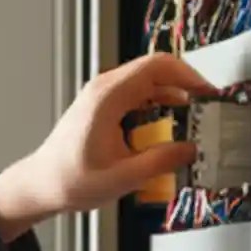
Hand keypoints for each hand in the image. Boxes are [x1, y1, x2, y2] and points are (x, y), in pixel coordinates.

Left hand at [0, 53, 216, 240]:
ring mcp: (102, 95)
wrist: (42, 184)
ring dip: (173, 94)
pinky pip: (138, 92)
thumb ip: (161, 162)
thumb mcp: (122, 177)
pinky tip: (169, 122)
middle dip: (185, 85)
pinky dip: (158, 102)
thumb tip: (190, 150)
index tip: (208, 92)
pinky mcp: (103, 104)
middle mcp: (103, 89)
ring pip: (148, 80)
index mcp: (107, 98)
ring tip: (192, 117)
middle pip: (155, 69)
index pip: (157, 66)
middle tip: (206, 107)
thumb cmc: (69, 179)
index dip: (189, 75)